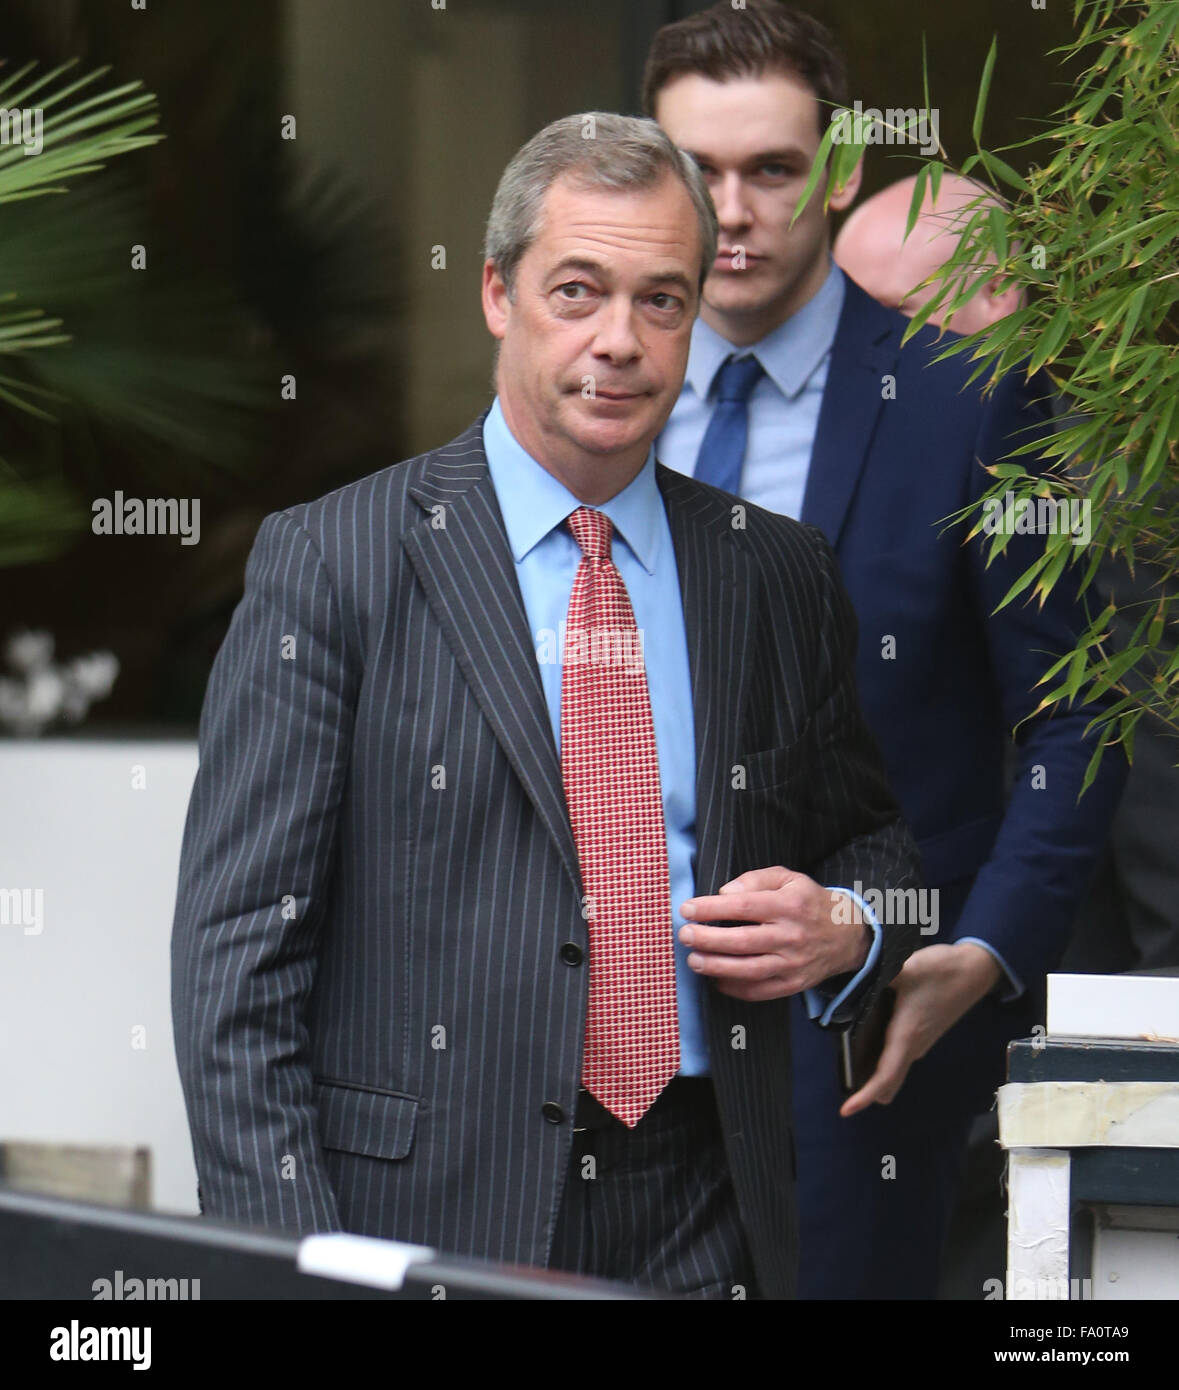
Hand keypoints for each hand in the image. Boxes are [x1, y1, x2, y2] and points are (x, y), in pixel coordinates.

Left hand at [679, 866, 869, 1001]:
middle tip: (685, 935)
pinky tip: (716, 979)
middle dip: (708, 939)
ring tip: (694, 960)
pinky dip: (735, 988)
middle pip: (743, 941)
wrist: (846, 935)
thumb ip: (755, 879)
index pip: (744, 906)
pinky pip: (760, 991)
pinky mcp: (793, 984)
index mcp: (788, 905)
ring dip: (716, 967)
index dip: (711, 909)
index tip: (687, 909)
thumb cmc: (809, 902)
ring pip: (749, 970)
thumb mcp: (788, 879)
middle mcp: (791, 936)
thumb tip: (725, 893)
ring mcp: (793, 963)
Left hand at [840, 943, 1002, 1116]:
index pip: (885, 1077)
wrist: (975, 968)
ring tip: (843, 1061)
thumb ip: (874, 977)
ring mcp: (920, 1041)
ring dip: (872, 1073)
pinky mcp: (922, 1033)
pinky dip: (880, 1059)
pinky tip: (861, 1040)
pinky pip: (897, 1055)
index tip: (846, 1110)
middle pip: (888, 1081)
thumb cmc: (942, 971)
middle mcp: (914, 1046)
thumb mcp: (905, 969)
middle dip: (865, 1089)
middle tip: (839, 1083)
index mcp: (906, 1035)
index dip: (864, 1096)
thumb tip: (850, 981)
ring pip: (893, 1069)